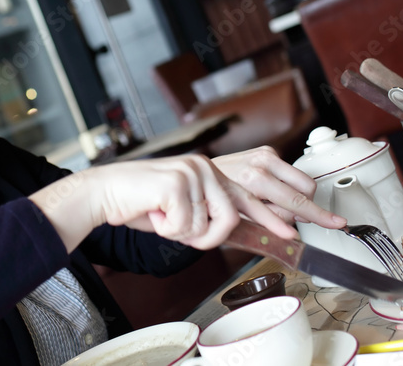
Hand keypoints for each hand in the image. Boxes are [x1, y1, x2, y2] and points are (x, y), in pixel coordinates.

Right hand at [33, 154, 298, 252]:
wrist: (104, 193)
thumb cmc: (141, 205)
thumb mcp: (185, 212)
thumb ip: (210, 215)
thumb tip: (242, 231)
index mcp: (211, 171)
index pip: (251, 191)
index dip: (276, 210)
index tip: (295, 228)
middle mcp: (206, 167)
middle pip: (247, 202)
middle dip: (272, 221)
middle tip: (298, 235)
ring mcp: (193, 172)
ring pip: (216, 224)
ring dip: (192, 235)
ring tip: (168, 224)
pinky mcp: (178, 182)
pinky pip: (189, 227)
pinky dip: (169, 230)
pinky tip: (154, 215)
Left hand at [212, 146, 345, 228]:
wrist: (200, 177)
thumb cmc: (216, 200)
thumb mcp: (239, 219)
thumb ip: (269, 223)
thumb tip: (293, 228)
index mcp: (252, 180)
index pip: (295, 201)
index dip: (318, 216)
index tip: (337, 222)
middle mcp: (261, 163)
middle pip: (305, 190)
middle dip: (307, 209)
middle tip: (300, 219)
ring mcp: (265, 155)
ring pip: (303, 182)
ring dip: (297, 198)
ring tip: (275, 205)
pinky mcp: (266, 151)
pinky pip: (292, 174)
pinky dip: (288, 187)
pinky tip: (271, 193)